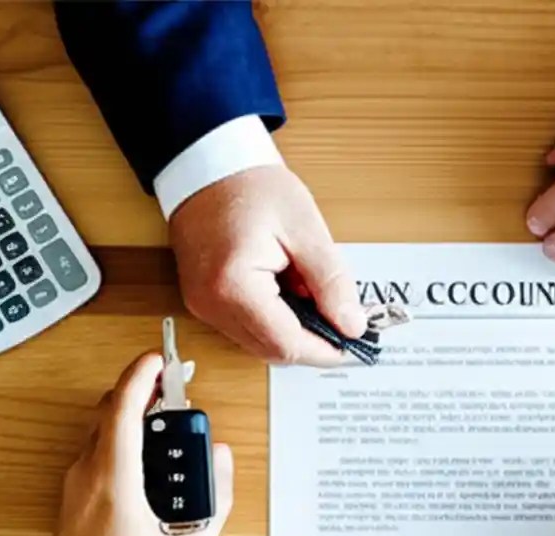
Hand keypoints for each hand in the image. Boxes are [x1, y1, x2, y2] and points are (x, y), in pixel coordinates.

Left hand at [0, 352, 235, 535]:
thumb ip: (216, 500)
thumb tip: (222, 457)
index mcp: (114, 484)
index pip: (123, 410)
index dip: (142, 375)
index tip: (161, 358)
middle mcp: (87, 476)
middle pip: (111, 411)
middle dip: (145, 391)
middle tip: (179, 390)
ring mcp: (75, 485)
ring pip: (102, 428)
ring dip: (134, 415)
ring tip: (171, 425)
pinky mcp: (73, 496)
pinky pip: (98, 450)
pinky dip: (124, 438)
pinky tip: (152, 460)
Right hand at [171, 165, 366, 364]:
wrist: (207, 166)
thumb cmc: (250, 185)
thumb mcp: (305, 229)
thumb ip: (332, 282)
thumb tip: (352, 324)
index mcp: (234, 285)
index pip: (287, 343)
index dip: (325, 350)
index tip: (352, 342)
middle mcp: (212, 303)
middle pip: (272, 351)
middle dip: (311, 342)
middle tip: (341, 319)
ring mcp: (203, 305)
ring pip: (259, 343)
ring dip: (292, 330)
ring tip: (308, 290)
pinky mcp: (203, 301)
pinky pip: (245, 328)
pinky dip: (273, 319)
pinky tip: (287, 289)